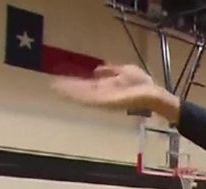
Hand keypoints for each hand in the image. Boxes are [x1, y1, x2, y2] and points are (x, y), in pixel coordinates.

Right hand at [52, 65, 178, 120]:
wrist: (152, 94)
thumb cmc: (142, 83)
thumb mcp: (124, 71)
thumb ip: (110, 70)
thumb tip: (95, 70)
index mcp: (106, 87)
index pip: (86, 85)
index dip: (74, 82)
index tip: (61, 80)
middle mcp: (102, 94)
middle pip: (82, 90)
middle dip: (68, 87)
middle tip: (52, 85)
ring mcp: (104, 99)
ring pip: (83, 95)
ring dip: (70, 91)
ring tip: (56, 88)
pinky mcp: (107, 102)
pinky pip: (91, 99)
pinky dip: (79, 95)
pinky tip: (69, 92)